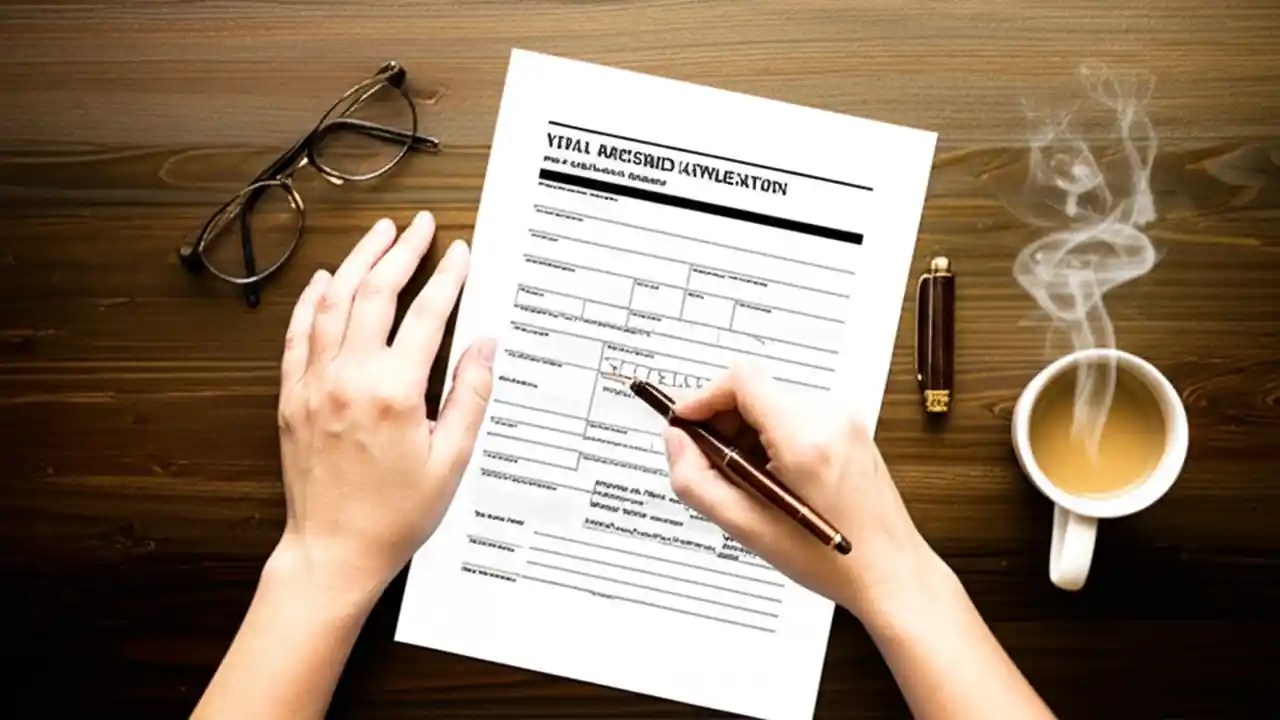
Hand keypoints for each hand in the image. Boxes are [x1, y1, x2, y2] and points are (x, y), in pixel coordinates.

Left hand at [269, 212, 493, 605]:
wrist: (334, 550)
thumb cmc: (393, 515)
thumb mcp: (451, 460)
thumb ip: (470, 396)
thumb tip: (483, 345)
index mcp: (396, 392)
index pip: (427, 314)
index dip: (447, 276)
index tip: (460, 253)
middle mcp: (350, 379)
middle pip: (376, 292)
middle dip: (402, 251)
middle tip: (420, 227)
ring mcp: (314, 384)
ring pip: (333, 302)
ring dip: (356, 261)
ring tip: (377, 234)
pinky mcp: (291, 397)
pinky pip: (298, 334)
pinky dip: (312, 301)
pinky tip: (324, 280)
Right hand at [663, 363, 947, 624]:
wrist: (892, 573)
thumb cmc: (832, 560)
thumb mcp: (748, 529)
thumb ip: (698, 482)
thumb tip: (676, 442)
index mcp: (805, 439)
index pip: (742, 380)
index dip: (703, 396)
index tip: (684, 422)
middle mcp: (829, 418)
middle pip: (754, 391)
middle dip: (722, 422)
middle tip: (710, 465)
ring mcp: (844, 421)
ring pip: (771, 404)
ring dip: (746, 433)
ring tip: (748, 482)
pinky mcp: (849, 429)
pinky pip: (794, 416)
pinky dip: (770, 438)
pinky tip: (772, 479)